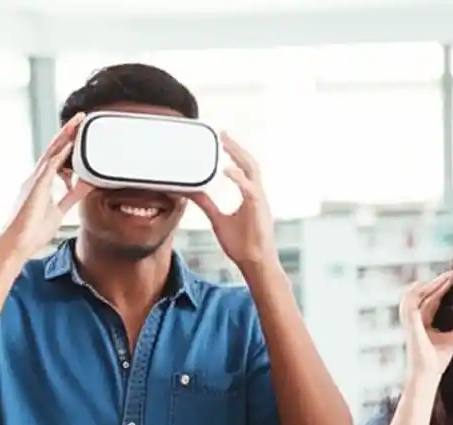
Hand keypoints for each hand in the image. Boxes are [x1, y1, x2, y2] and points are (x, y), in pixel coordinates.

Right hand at [0, 113, 92, 255]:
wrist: (18, 244)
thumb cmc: (34, 230)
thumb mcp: (59, 209)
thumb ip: (71, 196)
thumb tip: (84, 186)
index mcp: (42, 182)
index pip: (57, 158)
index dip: (68, 143)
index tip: (80, 132)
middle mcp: (37, 178)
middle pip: (54, 150)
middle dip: (68, 133)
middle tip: (81, 118)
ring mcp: (35, 181)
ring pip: (52, 154)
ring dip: (65, 138)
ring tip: (77, 124)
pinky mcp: (36, 188)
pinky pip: (50, 168)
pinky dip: (60, 156)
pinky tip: (69, 145)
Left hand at [189, 132, 275, 267]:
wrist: (255, 262)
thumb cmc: (242, 245)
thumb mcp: (218, 219)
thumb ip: (207, 204)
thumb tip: (192, 192)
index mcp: (251, 196)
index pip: (244, 169)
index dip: (235, 154)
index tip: (223, 141)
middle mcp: (257, 195)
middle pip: (250, 164)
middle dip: (237, 148)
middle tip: (223, 134)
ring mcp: (259, 201)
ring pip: (252, 171)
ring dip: (239, 156)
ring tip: (226, 144)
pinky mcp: (258, 209)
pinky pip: (249, 189)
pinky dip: (238, 178)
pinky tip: (226, 170)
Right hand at [400, 270, 452, 382]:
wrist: (428, 373)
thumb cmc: (435, 361)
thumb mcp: (451, 341)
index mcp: (422, 322)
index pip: (431, 299)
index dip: (441, 288)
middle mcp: (415, 319)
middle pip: (425, 294)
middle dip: (439, 282)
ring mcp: (411, 320)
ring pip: (417, 294)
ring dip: (431, 283)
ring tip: (446, 276)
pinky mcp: (411, 323)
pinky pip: (412, 301)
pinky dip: (419, 291)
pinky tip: (429, 283)